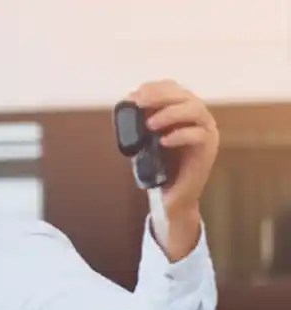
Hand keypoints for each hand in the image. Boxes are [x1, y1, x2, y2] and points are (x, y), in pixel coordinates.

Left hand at [126, 80, 219, 258]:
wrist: (171, 196)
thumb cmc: (159, 165)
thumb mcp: (146, 140)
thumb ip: (140, 122)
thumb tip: (126, 104)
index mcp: (184, 112)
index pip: (175, 89)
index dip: (155, 88)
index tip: (134, 95)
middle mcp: (198, 118)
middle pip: (185, 96)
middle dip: (160, 96)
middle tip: (139, 103)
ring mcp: (206, 133)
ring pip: (196, 110)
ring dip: (170, 113)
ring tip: (150, 125)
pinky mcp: (207, 150)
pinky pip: (199, 136)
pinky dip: (180, 135)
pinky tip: (163, 142)